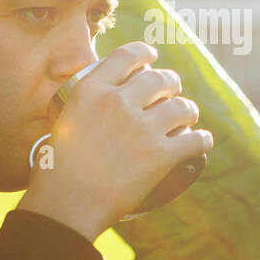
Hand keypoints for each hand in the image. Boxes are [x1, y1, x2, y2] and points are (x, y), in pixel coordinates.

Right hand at [17, 41, 212, 240]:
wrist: (66, 206)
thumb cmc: (56, 171)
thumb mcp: (61, 123)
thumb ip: (79, 109)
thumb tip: (92, 107)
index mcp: (91, 90)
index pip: (127, 56)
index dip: (144, 53)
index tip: (151, 57)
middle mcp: (118, 102)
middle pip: (158, 79)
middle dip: (170, 82)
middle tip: (172, 91)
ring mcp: (141, 129)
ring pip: (181, 107)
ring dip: (189, 110)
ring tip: (189, 116)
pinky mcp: (160, 156)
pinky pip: (193, 141)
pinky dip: (202, 140)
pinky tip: (203, 141)